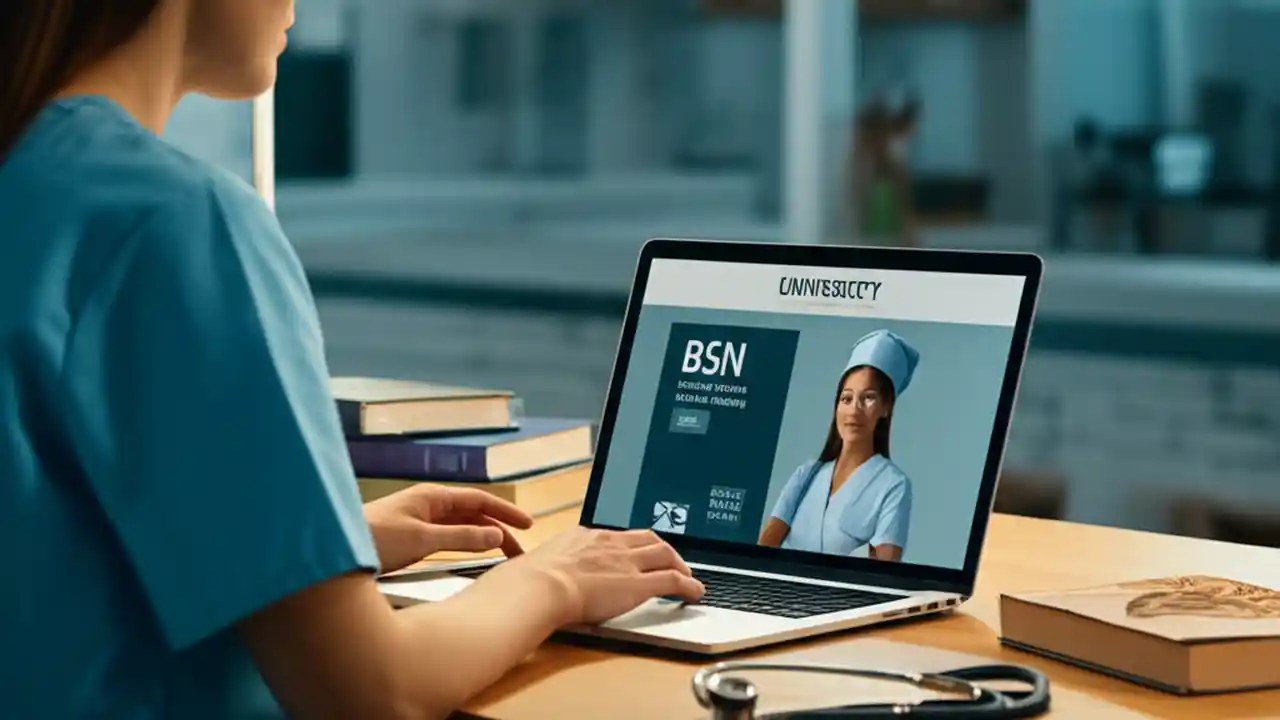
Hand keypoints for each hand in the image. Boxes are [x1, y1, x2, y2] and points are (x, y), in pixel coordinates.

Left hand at [363, 486, 532, 571]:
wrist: (333, 552)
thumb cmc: (373, 540)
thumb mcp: (422, 540)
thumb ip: (461, 538)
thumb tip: (496, 535)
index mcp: (432, 497)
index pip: (479, 500)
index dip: (506, 512)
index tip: (528, 526)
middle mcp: (427, 505)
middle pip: (472, 513)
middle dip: (498, 529)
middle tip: (519, 551)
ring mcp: (418, 520)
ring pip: (460, 526)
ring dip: (483, 538)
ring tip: (502, 556)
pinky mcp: (408, 537)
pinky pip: (446, 537)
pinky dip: (465, 545)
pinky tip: (470, 555)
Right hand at [471, 527, 704, 626]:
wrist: (539, 588)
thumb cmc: (528, 582)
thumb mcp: (534, 566)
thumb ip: (538, 569)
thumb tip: (521, 578)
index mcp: (584, 537)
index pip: (616, 536)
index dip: (629, 545)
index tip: (632, 553)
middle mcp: (609, 543)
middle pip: (646, 537)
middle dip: (661, 548)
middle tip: (669, 560)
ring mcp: (625, 562)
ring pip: (665, 553)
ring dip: (680, 564)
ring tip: (686, 576)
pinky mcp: (638, 583)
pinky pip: (672, 580)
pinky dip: (688, 585)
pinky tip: (694, 592)